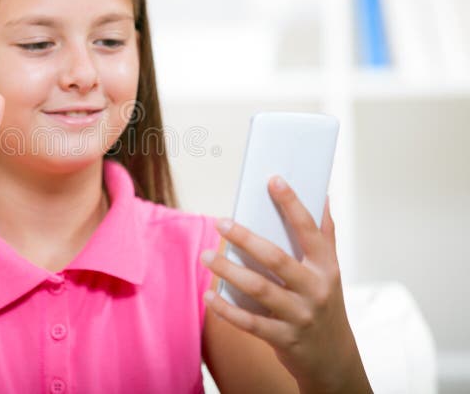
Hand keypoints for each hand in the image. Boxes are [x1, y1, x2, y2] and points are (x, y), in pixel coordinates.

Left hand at [201, 176, 371, 393]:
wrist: (334, 360)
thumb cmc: (325, 304)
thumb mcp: (331, 271)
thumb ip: (325, 235)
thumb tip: (322, 195)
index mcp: (326, 267)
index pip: (309, 230)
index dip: (292, 204)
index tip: (273, 180)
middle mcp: (316, 289)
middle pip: (277, 259)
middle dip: (246, 239)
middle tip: (220, 222)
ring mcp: (300, 315)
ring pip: (259, 289)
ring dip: (229, 271)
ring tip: (206, 256)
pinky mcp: (284, 339)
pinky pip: (250, 323)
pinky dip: (227, 310)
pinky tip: (209, 297)